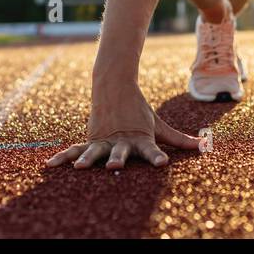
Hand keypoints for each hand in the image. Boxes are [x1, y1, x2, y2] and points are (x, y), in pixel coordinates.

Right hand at [46, 83, 201, 168]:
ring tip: (80, 168)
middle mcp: (121, 141)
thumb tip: (204, 146)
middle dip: (118, 158)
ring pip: (95, 151)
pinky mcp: (90, 140)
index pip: (152, 149)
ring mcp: (104, 140)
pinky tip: (49, 166)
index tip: (163, 163)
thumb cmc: (139, 111)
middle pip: (120, 151)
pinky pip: (74, 150)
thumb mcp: (159, 126)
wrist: (114, 86)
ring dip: (88, 159)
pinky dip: (62, 157)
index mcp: (140, 138)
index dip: (157, 156)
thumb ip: (179, 140)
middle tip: (116, 165)